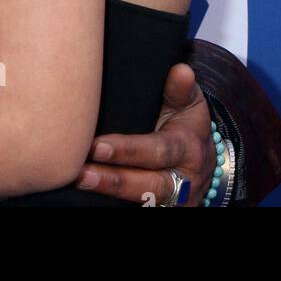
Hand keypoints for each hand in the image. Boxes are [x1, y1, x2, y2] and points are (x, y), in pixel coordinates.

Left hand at [72, 62, 214, 206]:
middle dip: (113, 180)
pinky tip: (85, 195)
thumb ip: (180, 90)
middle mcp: (184, 181)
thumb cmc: (187, 124)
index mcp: (188, 150)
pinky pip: (136, 207)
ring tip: (77, 182)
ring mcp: (173, 201)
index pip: (158, 152)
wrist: (202, 159)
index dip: (128, 151)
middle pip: (148, 186)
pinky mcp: (160, 209)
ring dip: (108, 193)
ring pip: (142, 201)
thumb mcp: (189, 104)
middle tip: (80, 172)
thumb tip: (181, 70)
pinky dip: (112, 202)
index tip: (97, 146)